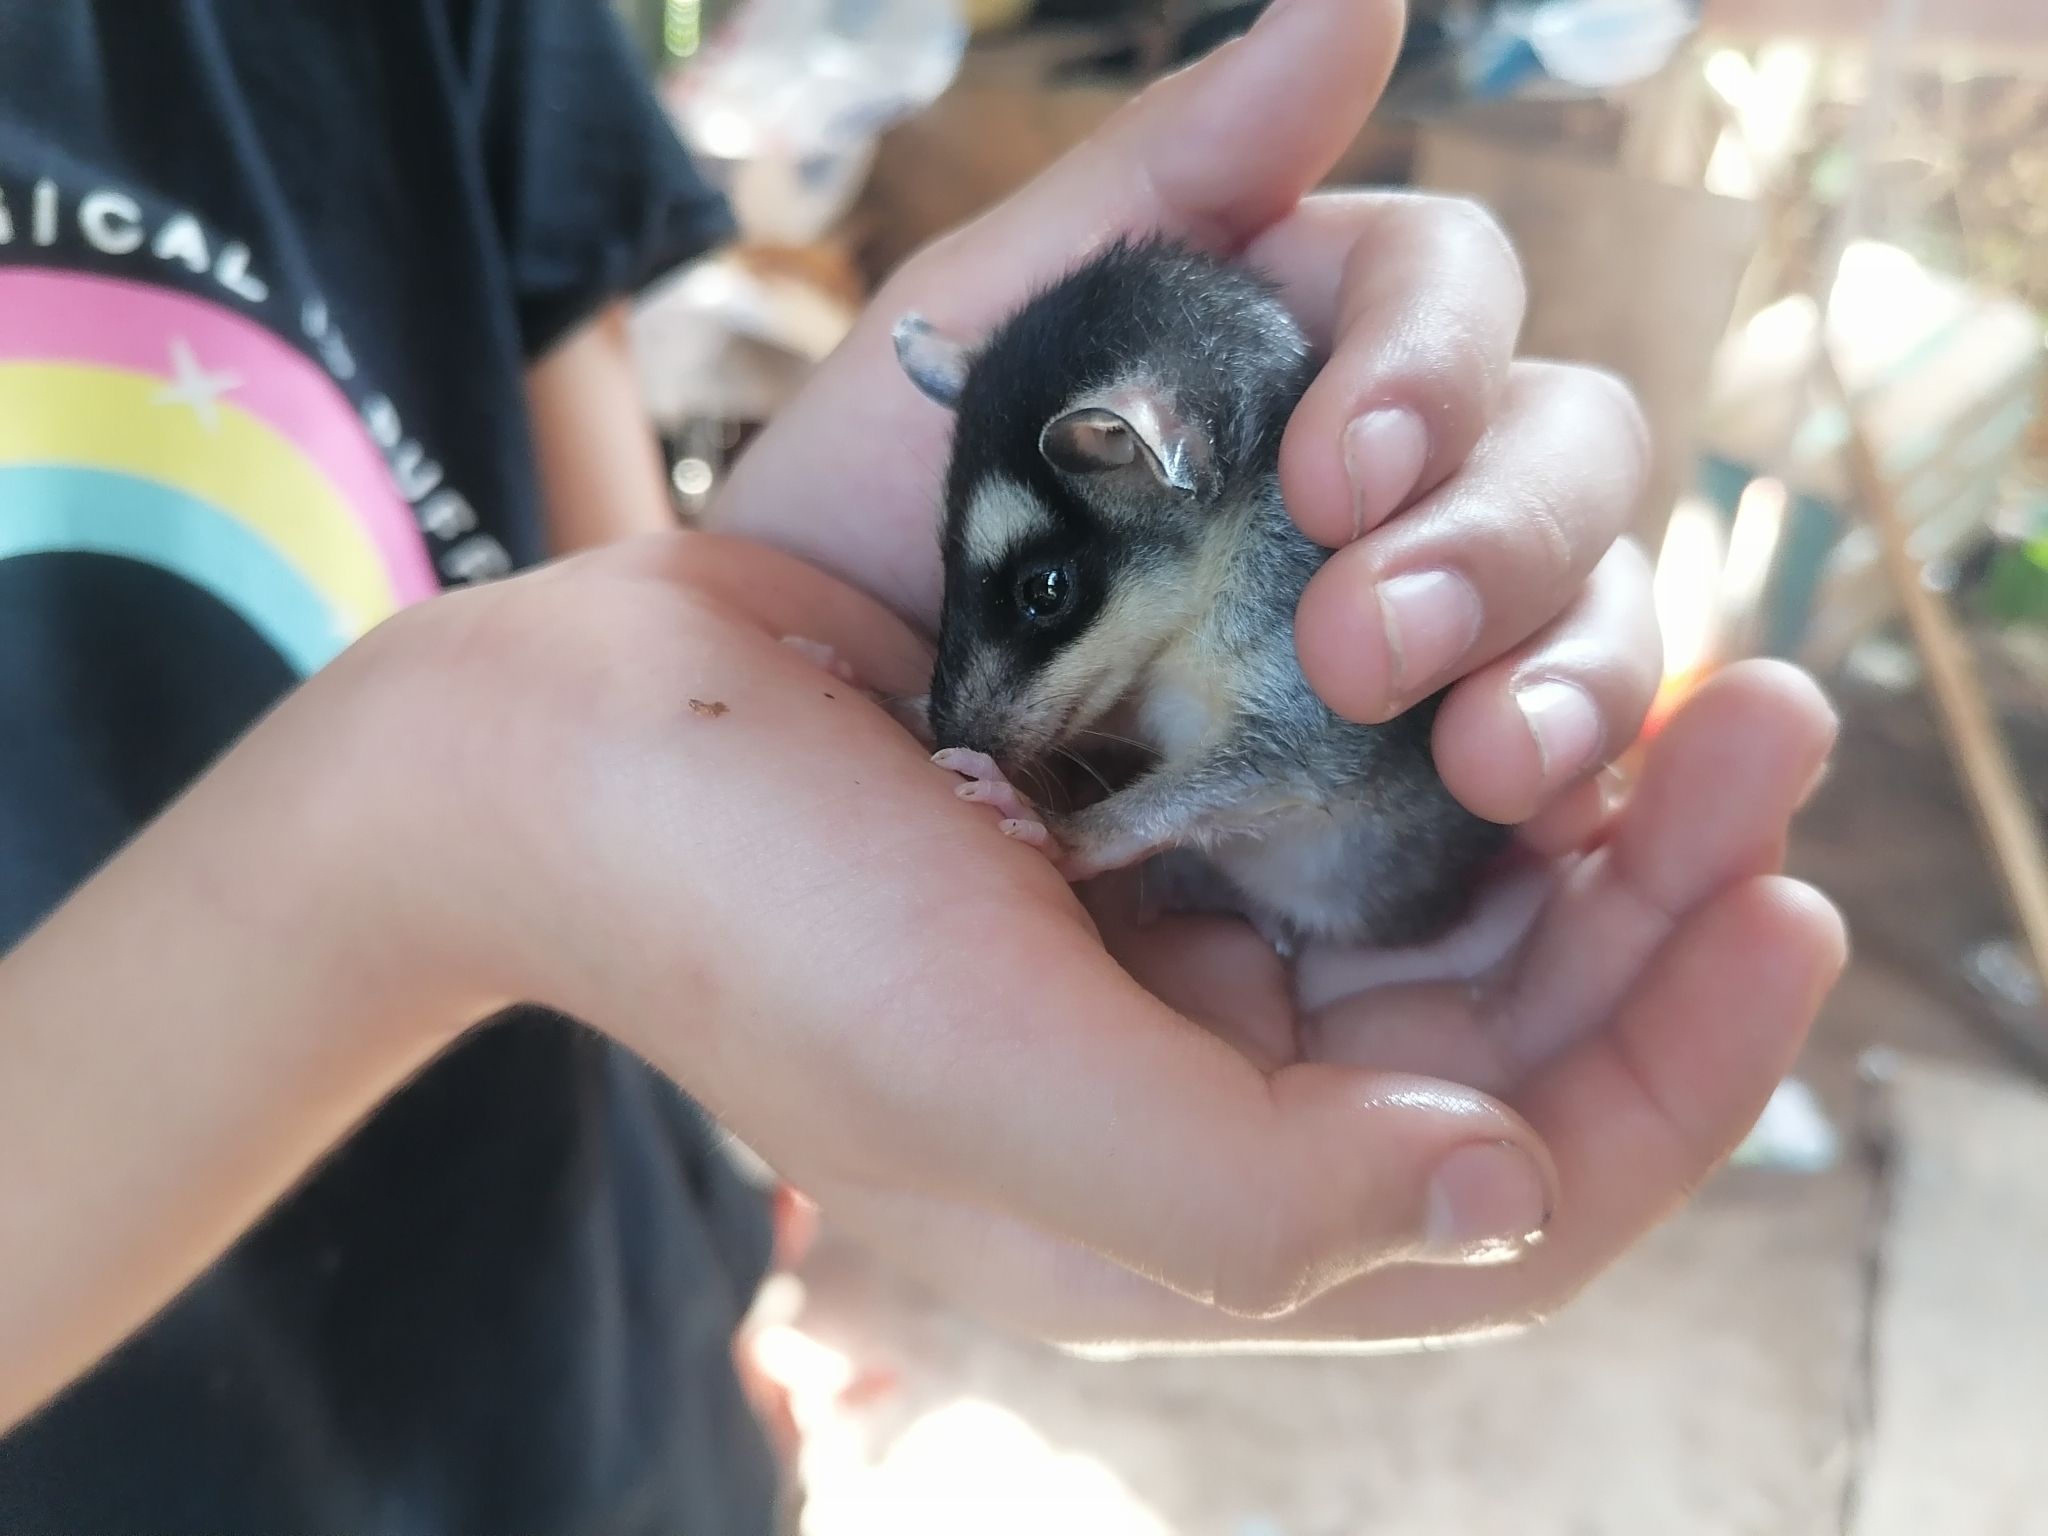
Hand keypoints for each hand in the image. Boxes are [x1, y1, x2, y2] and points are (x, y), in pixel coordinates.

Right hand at [403, 534, 1839, 1343]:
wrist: (569, 733)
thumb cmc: (743, 928)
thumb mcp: (980, 1095)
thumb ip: (1245, 1192)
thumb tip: (1506, 1188)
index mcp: (1201, 1171)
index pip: (1520, 1179)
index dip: (1683, 1060)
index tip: (1786, 897)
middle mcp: (1236, 1030)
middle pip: (1536, 978)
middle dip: (1661, 857)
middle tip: (1750, 707)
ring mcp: (1208, 871)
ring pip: (1478, 826)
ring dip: (1564, 718)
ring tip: (1596, 632)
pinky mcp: (1169, 726)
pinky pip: (1366, 686)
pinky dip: (1451, 609)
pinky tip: (1476, 549)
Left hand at [711, 0, 1657, 826]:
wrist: (792, 757)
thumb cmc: (859, 523)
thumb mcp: (976, 330)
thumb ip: (1169, 177)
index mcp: (1304, 356)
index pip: (1449, 297)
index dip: (1429, 361)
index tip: (1331, 472)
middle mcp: (1390, 498)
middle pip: (1562, 453)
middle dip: (1502, 538)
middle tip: (1366, 643)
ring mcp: (1421, 663)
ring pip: (1593, 622)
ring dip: (1577, 670)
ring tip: (1491, 761)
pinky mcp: (1414, 818)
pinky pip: (1565, 800)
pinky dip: (1602, 792)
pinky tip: (1535, 818)